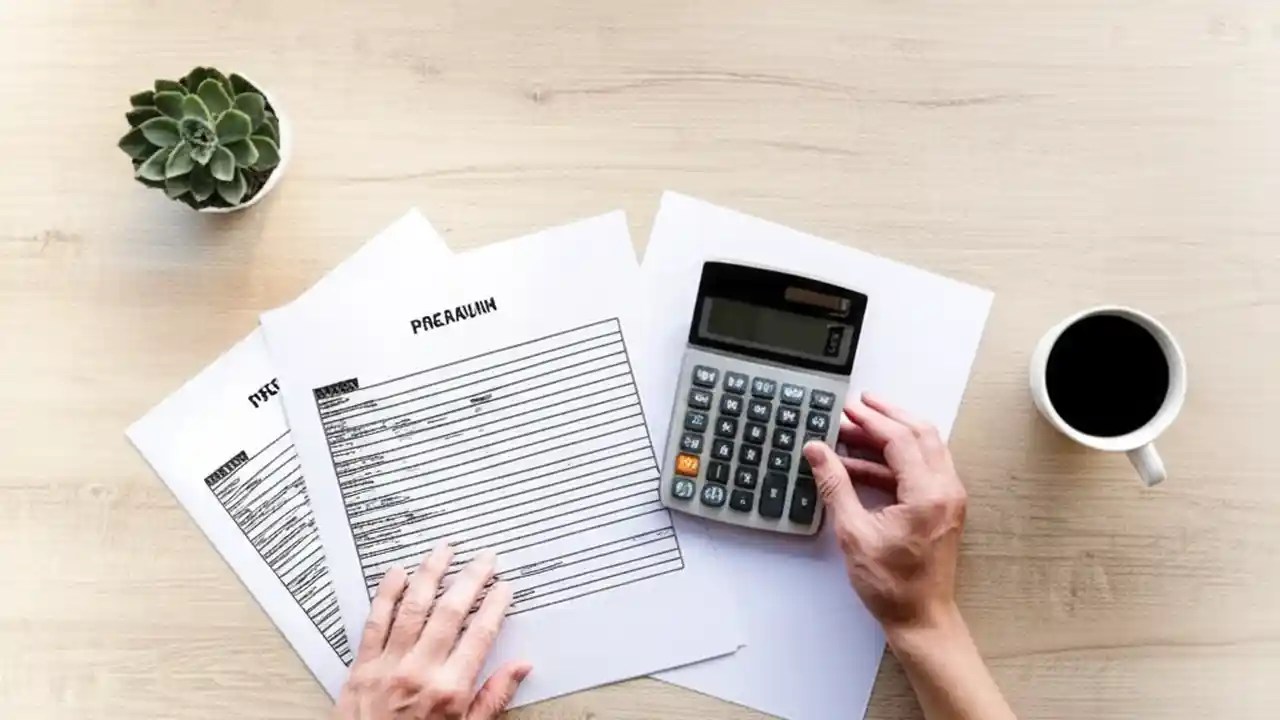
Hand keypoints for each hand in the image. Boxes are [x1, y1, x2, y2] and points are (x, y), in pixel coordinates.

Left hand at [333, 545, 530, 719]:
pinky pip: (375, 621)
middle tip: (485, 557)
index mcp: (450, 690)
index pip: (480, 635)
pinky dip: (386, 594)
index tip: (504, 587)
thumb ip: (493, 698)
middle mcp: (421, 671)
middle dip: (470, 578)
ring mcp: (389, 665)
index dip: (495, 605)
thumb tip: (521, 667)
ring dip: (430, 573)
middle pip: (450, 612)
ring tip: (444, 550)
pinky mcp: (363, 665)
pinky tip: (397, 573)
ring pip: (413, 607)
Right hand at [801, 392, 966, 635]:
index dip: (871, 421)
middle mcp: (946, 490)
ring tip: (855, 431)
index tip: (848, 410)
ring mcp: (948, 498)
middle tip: (858, 406)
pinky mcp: (942, 507)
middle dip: (887, 416)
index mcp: (928, 495)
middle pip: (920, 434)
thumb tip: (817, 452)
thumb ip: (835, 485)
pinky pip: (922, 468)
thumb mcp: (853, 533)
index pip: (900, 440)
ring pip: (924, 448)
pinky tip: (863, 462)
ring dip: (892, 435)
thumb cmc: (893, 585)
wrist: (921, 618)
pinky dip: (895, 459)